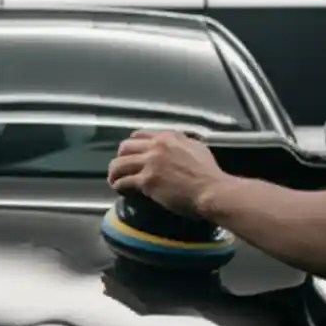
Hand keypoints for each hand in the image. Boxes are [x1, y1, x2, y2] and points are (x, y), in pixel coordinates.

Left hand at [107, 130, 232, 216]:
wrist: (211, 190)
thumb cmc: (209, 173)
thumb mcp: (197, 148)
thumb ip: (183, 143)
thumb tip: (178, 144)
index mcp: (168, 137)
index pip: (140, 135)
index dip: (132, 145)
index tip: (131, 153)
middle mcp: (156, 146)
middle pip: (125, 147)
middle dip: (120, 157)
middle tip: (120, 168)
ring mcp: (150, 163)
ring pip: (120, 164)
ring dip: (115, 172)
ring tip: (114, 179)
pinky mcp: (147, 181)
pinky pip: (124, 181)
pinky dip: (118, 185)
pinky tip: (119, 190)